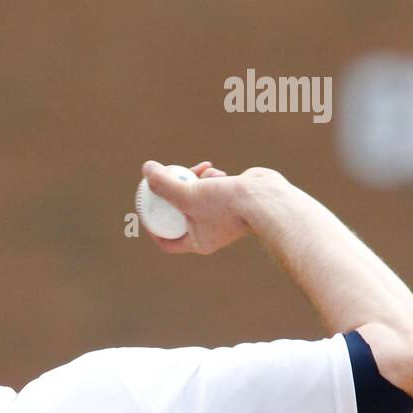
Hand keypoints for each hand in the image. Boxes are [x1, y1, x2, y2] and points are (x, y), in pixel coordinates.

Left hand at [140, 159, 272, 255]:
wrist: (266, 198)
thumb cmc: (227, 204)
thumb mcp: (188, 194)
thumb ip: (165, 184)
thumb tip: (145, 170)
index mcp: (197, 242)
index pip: (167, 240)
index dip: (153, 224)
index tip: (147, 206)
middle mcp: (209, 232)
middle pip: (180, 213)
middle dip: (174, 192)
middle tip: (166, 175)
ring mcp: (222, 217)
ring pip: (197, 196)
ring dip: (195, 179)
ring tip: (203, 170)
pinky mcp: (232, 201)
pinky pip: (214, 188)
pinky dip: (212, 177)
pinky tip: (218, 172)